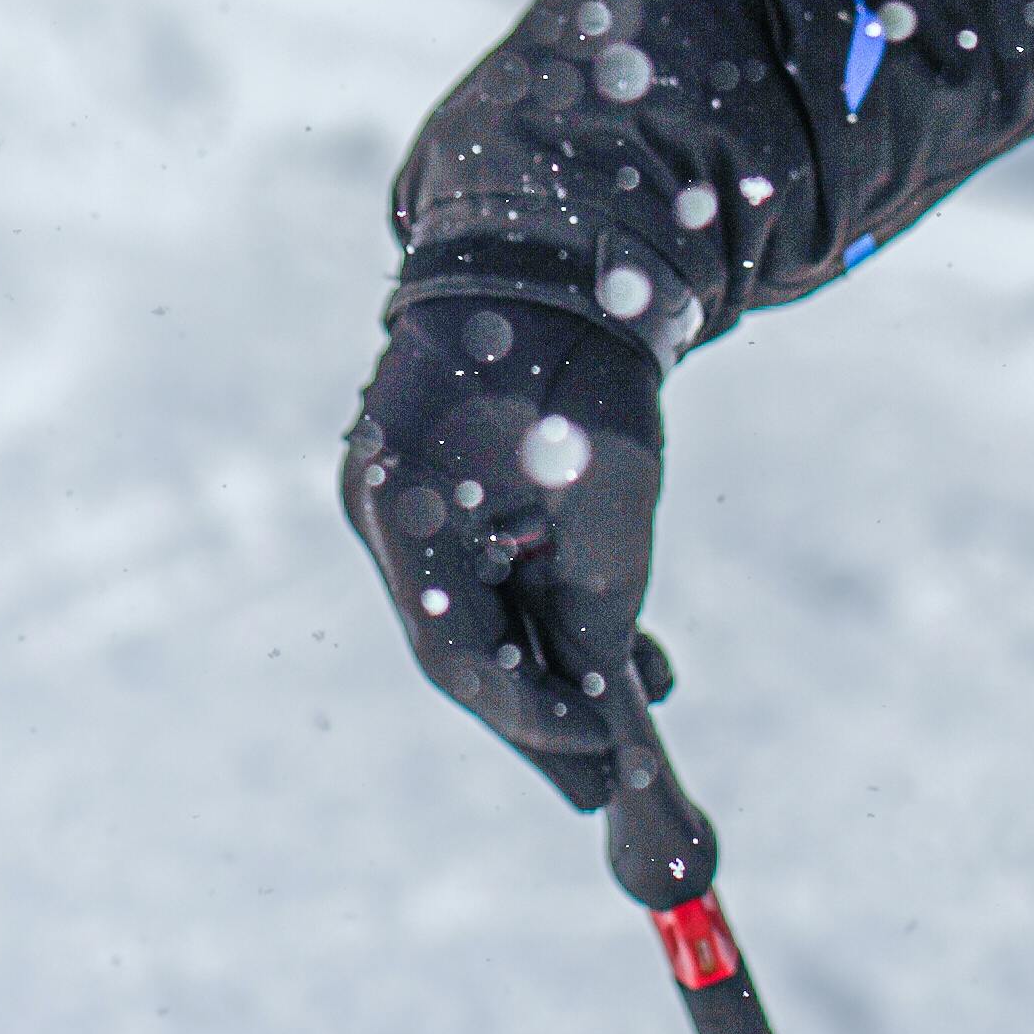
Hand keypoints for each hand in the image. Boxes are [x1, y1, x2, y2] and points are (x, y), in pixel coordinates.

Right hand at [342, 281, 665, 811]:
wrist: (558, 251)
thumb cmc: (579, 368)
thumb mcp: (608, 504)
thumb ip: (598, 617)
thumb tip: (607, 726)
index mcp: (402, 508)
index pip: (455, 654)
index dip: (533, 717)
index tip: (605, 752)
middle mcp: (382, 506)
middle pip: (462, 643)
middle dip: (545, 710)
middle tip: (613, 782)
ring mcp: (401, 491)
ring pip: (481, 608)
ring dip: (558, 658)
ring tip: (651, 695)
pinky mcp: (435, 477)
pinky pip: (486, 565)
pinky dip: (546, 602)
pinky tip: (623, 641)